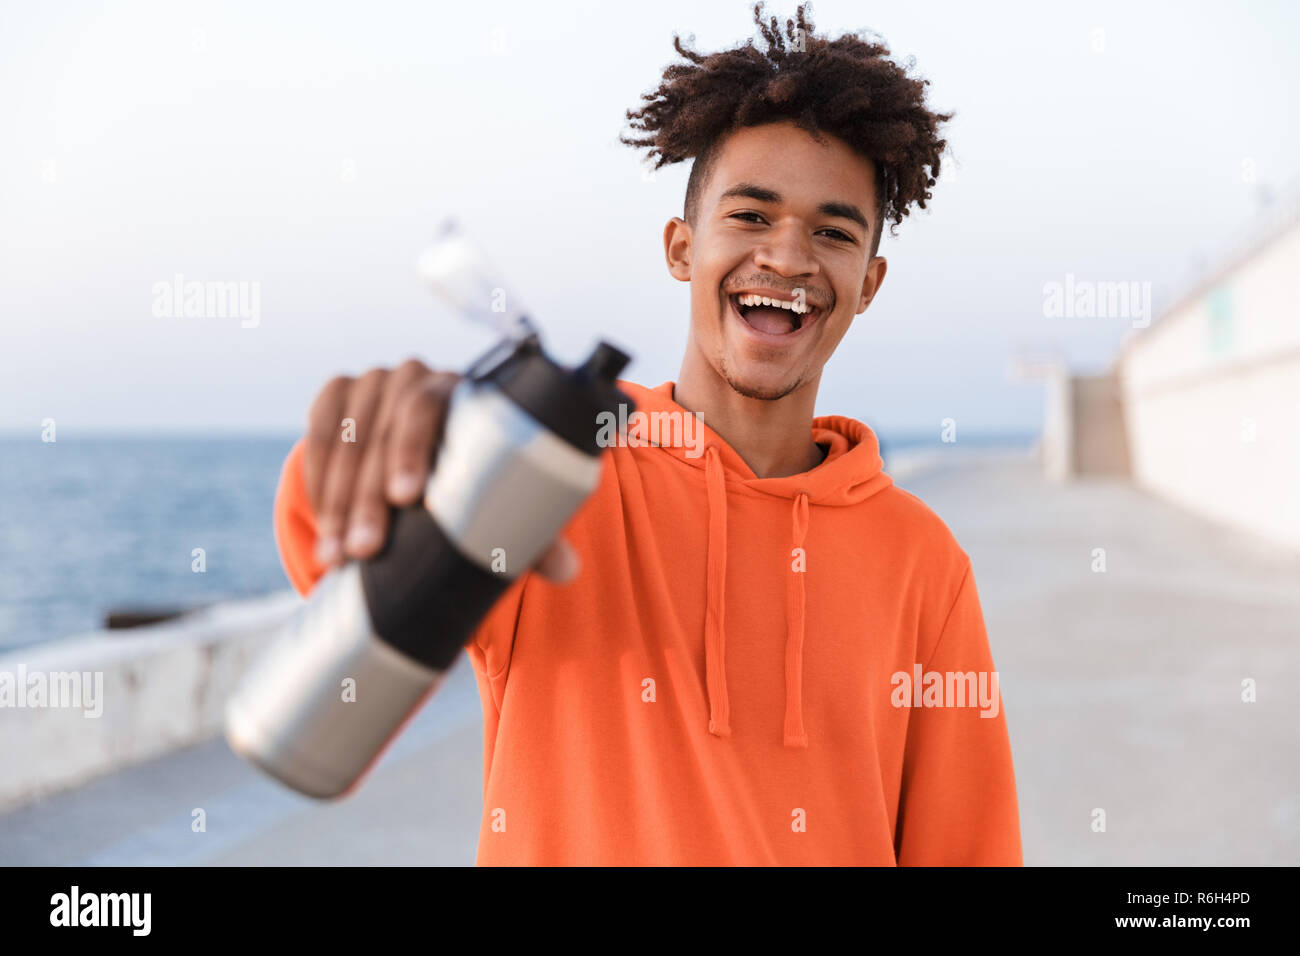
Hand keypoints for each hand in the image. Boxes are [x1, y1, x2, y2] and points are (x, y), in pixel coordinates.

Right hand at [300, 358, 578, 580]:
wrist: (431, 449)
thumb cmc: (477, 473)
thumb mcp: (502, 495)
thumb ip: (532, 527)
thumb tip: (567, 569)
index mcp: (463, 389)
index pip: (430, 407)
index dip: (412, 449)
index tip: (405, 498)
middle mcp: (415, 376)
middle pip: (382, 430)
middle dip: (366, 496)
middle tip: (363, 551)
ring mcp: (372, 382)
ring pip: (345, 438)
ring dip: (334, 499)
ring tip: (334, 558)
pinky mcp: (335, 395)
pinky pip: (318, 433)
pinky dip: (316, 478)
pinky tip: (319, 521)